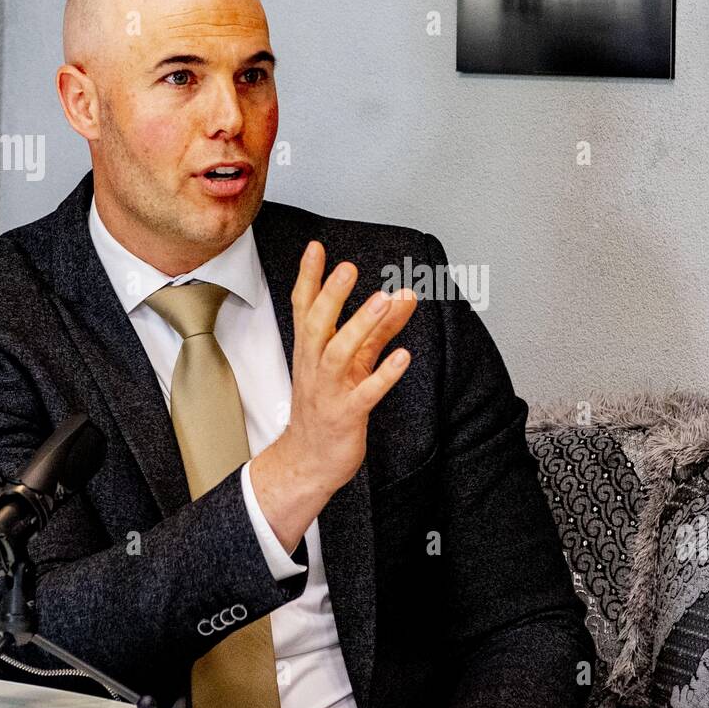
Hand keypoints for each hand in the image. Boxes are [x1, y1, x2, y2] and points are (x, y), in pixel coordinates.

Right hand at [249, 240, 417, 551]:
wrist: (310, 460)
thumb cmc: (329, 406)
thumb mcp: (352, 362)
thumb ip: (379, 329)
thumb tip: (403, 296)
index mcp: (311, 350)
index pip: (304, 307)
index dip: (308, 277)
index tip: (315, 247)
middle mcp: (315, 366)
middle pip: (317, 324)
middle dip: (331, 295)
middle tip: (348, 267)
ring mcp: (329, 390)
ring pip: (339, 353)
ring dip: (361, 325)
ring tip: (384, 299)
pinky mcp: (347, 414)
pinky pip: (366, 393)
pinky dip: (384, 374)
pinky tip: (404, 356)